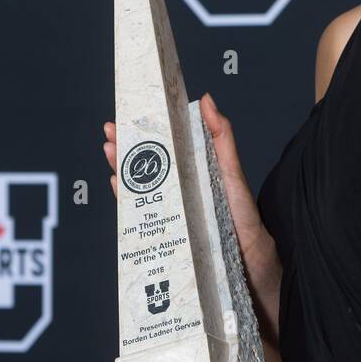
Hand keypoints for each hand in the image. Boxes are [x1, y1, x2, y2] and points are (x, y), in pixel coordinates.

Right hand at [101, 92, 274, 275]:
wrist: (250, 261)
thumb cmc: (244, 216)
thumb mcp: (231, 172)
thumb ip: (221, 138)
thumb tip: (206, 100)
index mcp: (193, 173)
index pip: (164, 149)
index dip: (144, 133)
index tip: (126, 117)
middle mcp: (179, 191)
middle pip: (146, 167)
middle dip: (126, 148)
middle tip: (110, 132)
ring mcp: (170, 211)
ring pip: (140, 187)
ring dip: (123, 169)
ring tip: (111, 151)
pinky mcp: (165, 232)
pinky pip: (140, 215)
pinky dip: (127, 200)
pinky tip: (119, 186)